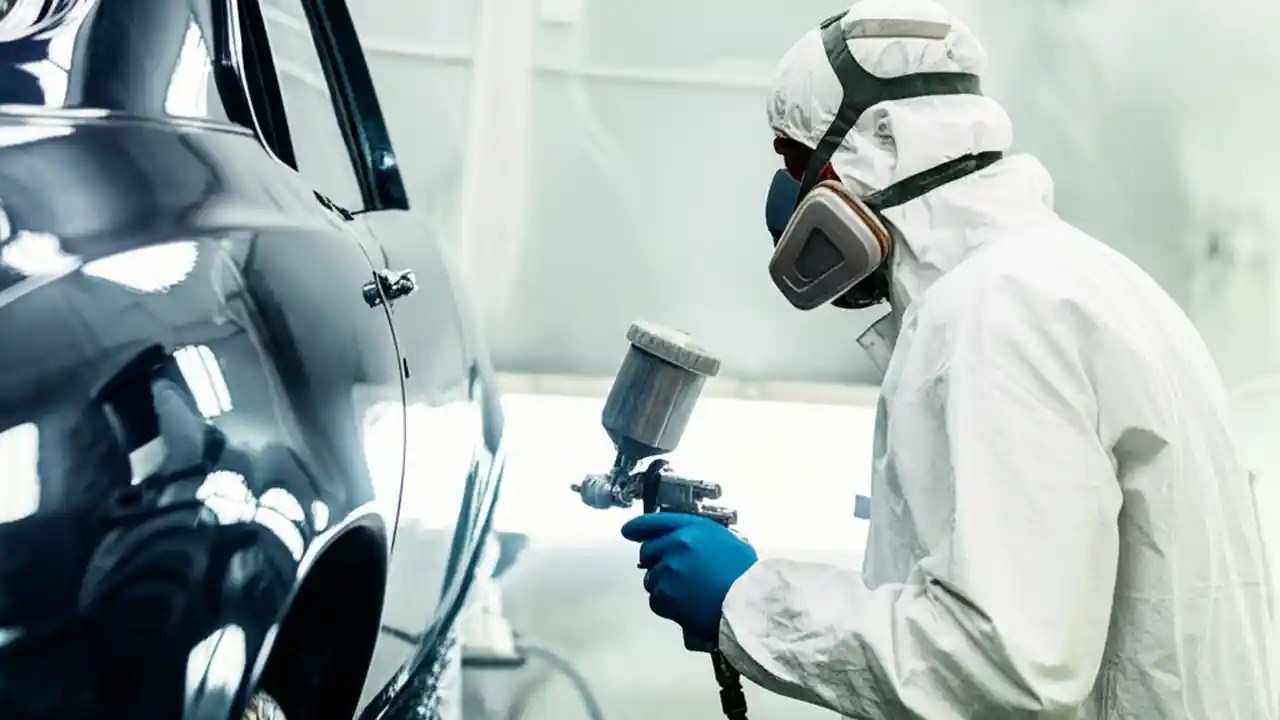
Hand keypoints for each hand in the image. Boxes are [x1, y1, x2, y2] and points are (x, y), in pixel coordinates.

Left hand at [621, 513, 757, 644]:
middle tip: (675, 575)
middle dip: (655, 562)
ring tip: (688, 594)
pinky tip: (686, 606)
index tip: (628, 531)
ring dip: (663, 586)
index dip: (638, 527)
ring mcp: (668, 571)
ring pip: (651, 579)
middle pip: (647, 552)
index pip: (655, 522)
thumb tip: (685, 544)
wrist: (748, 604)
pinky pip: (655, 600)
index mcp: (693, 528)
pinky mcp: (665, 595)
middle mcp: (676, 545)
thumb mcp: (726, 541)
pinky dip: (666, 605)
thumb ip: (700, 539)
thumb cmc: (745, 574)